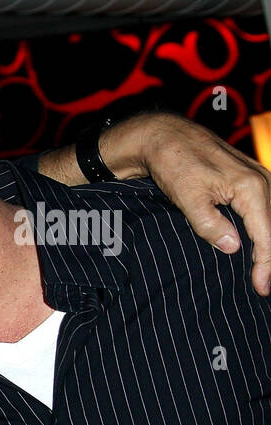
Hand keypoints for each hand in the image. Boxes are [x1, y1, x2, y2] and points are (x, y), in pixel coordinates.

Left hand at [102, 113, 270, 295]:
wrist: (164, 137)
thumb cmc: (174, 163)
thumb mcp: (188, 198)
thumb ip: (210, 224)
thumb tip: (234, 247)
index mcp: (250, 187)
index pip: (266, 234)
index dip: (266, 263)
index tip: (261, 287)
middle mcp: (261, 181)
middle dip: (270, 259)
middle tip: (263, 287)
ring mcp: (257, 178)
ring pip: (269, 219)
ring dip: (267, 246)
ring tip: (262, 273)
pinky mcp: (249, 179)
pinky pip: (263, 210)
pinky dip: (262, 230)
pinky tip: (257, 247)